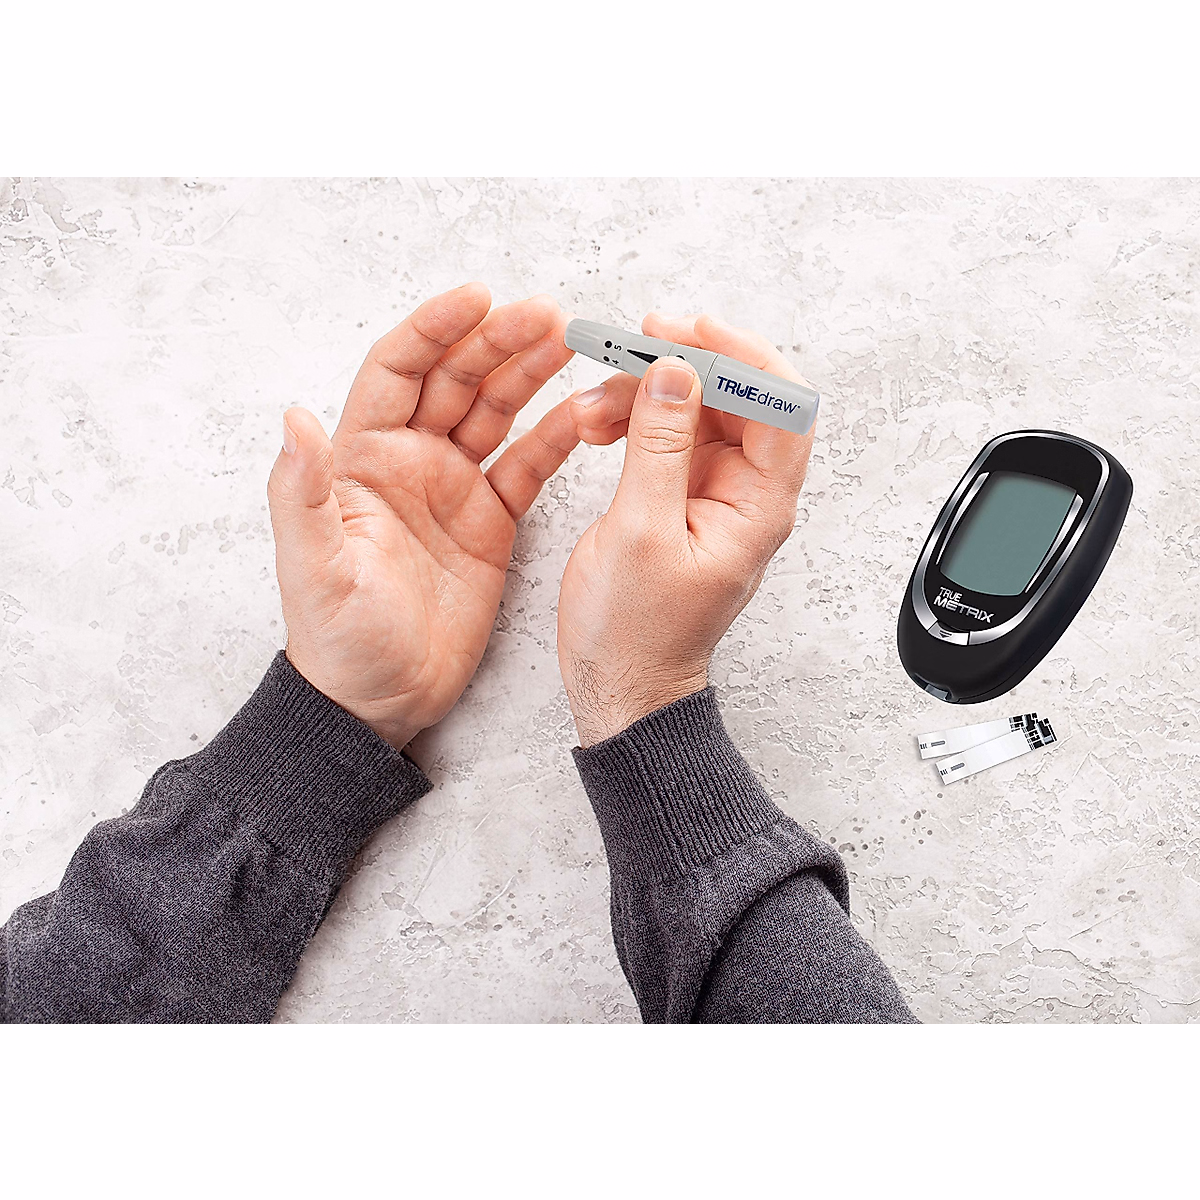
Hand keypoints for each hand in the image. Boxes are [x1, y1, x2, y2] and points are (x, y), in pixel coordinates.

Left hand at [268, 283, 576, 748]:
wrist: (380, 700)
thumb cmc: (337, 639)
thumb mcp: (313, 568)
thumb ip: (302, 493)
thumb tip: (294, 418)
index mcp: (361, 458)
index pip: (397, 370)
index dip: (434, 328)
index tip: (477, 298)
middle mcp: (409, 461)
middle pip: (456, 379)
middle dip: (498, 341)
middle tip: (548, 316)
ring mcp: (454, 489)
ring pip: (497, 412)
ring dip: (530, 374)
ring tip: (572, 342)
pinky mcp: (491, 522)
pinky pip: (528, 466)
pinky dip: (557, 438)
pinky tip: (586, 413)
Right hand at [558, 313, 815, 746]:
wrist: (619, 682)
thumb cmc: (637, 631)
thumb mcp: (641, 531)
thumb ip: (660, 446)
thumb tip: (678, 372)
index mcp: (760, 507)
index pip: (783, 408)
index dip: (745, 358)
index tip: (692, 331)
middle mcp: (747, 492)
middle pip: (738, 397)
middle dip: (686, 364)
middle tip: (635, 344)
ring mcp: (714, 490)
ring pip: (695, 408)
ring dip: (645, 392)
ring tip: (593, 405)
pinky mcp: (680, 492)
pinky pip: (664, 433)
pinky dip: (631, 417)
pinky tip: (594, 424)